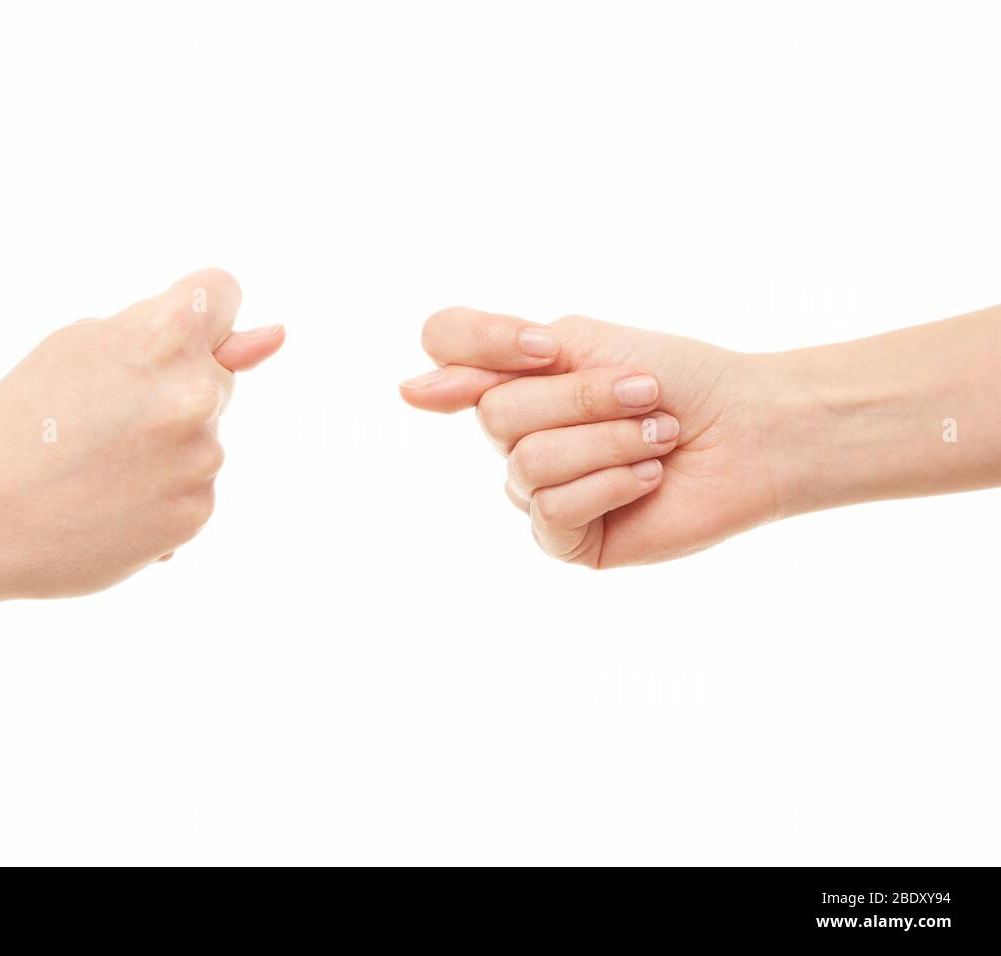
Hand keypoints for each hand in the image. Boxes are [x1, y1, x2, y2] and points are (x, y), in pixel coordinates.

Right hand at [0, 268, 283, 597]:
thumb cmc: (20, 420)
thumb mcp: (81, 345)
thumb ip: (173, 329)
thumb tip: (276, 337)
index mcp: (167, 334)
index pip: (222, 292)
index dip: (190, 314)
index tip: (159, 341)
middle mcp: (196, 393)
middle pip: (217, 374)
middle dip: (174, 389)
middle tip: (104, 422)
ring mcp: (202, 458)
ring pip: (205, 438)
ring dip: (168, 450)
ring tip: (97, 472)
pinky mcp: (198, 513)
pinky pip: (195, 491)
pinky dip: (162, 498)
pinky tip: (108, 507)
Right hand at [399, 308, 783, 566]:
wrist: (751, 429)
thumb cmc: (679, 379)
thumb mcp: (582, 345)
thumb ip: (494, 362)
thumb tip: (408, 392)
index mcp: (513, 374)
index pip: (444, 344)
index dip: (482, 344)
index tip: (544, 349)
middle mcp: (514, 431)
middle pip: (496, 411)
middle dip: (585, 398)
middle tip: (645, 395)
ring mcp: (535, 487)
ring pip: (528, 461)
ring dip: (609, 442)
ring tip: (658, 438)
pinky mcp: (564, 537)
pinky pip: (553, 510)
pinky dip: (611, 485)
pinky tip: (650, 478)